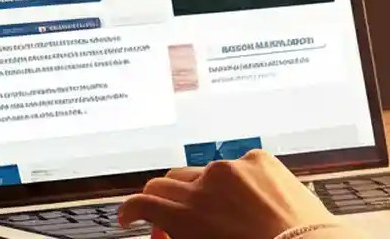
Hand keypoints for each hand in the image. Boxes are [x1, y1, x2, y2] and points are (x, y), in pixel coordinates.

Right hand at [118, 149, 336, 238]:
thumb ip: (180, 235)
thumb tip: (166, 232)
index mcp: (186, 215)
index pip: (143, 202)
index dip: (131, 210)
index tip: (130, 216)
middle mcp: (204, 184)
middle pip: (164, 181)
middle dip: (161, 199)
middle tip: (170, 218)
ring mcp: (232, 167)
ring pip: (200, 172)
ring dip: (200, 190)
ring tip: (219, 212)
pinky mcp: (258, 158)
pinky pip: (236, 165)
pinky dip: (236, 180)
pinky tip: (250, 200)